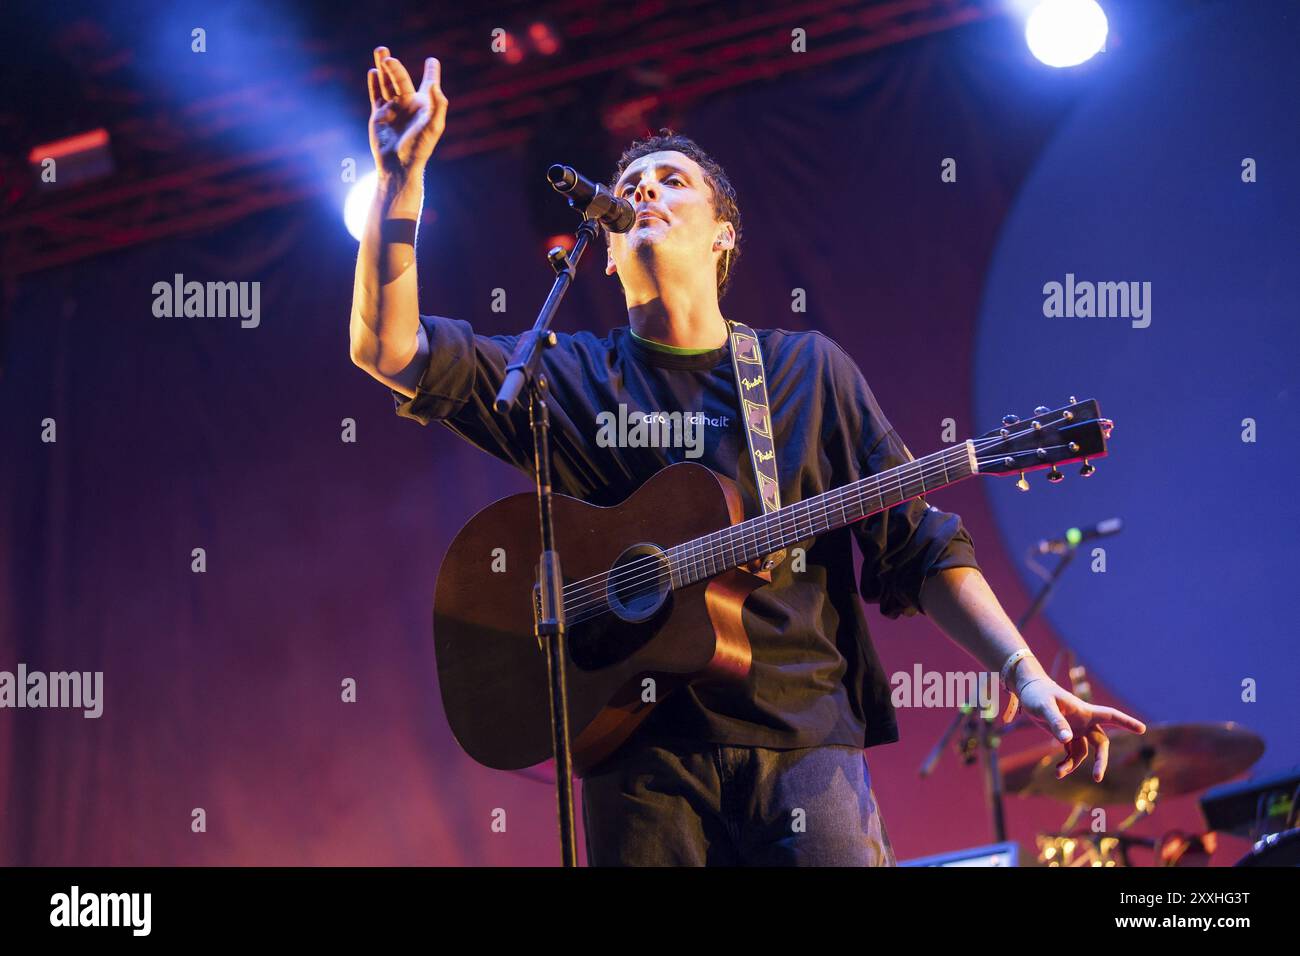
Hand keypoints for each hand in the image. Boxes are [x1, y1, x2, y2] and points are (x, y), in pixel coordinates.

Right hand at [366, 46, 447, 181]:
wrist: (398, 164)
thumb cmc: (419, 147)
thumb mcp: (433, 127)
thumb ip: (438, 105)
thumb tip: (434, 85)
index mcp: (424, 106)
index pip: (429, 85)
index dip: (431, 73)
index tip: (432, 61)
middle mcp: (408, 105)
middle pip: (401, 79)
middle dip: (395, 67)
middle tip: (388, 58)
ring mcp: (393, 109)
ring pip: (387, 83)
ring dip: (383, 68)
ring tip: (381, 51)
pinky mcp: (379, 115)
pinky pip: (376, 95)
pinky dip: (374, 83)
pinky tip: (372, 72)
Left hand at [1004, 678, 1146, 781]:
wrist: (1028, 692)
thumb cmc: (1038, 694)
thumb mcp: (1044, 706)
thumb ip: (1056, 722)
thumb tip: (1067, 740)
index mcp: (1084, 711)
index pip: (1110, 716)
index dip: (1126, 722)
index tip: (1142, 729)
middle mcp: (1084, 722)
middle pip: (1101, 742)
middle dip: (1100, 760)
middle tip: (1097, 777)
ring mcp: (1076, 730)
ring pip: (1084, 752)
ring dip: (1074, 764)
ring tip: (1059, 773)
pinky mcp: (1065, 736)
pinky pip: (1071, 753)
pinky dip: (1066, 763)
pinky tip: (1058, 772)